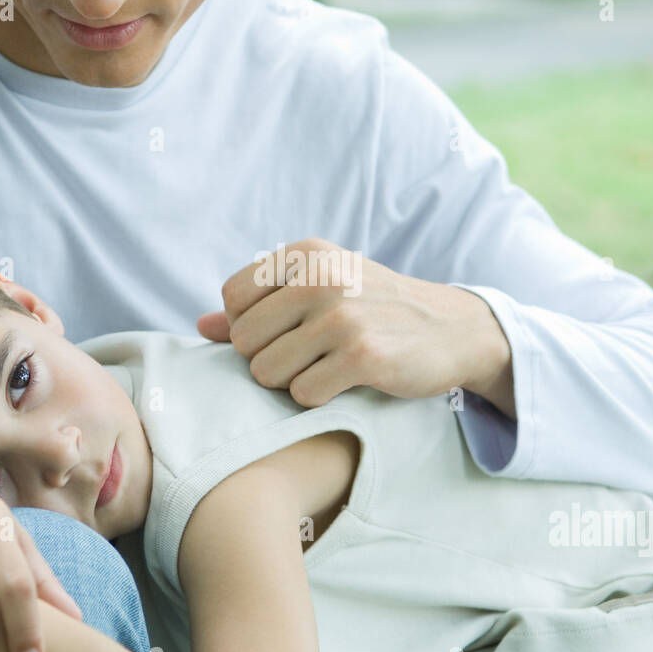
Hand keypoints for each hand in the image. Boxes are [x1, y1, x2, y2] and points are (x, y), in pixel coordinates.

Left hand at [196, 237, 513, 415]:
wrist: (451, 329)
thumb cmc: (375, 309)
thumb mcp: (320, 290)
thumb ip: (259, 306)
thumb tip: (201, 327)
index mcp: (306, 253)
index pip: (233, 299)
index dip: (252, 325)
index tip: (288, 330)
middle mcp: (321, 277)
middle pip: (244, 341)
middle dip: (269, 358)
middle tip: (311, 355)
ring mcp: (342, 317)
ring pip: (266, 372)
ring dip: (292, 381)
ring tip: (327, 367)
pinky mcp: (362, 356)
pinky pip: (302, 394)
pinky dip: (318, 398)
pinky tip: (346, 382)